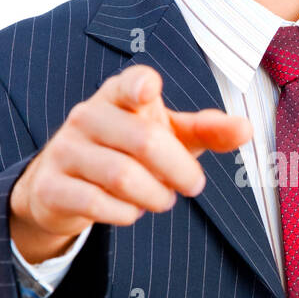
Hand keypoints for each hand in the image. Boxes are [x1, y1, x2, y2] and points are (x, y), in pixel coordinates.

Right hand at [9, 63, 252, 262]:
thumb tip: (246, 129)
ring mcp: (65, 151)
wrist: (61, 186)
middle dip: (179, 170)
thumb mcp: (169, 136)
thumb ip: (207, 131)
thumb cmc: (127, 152)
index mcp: (118, 96)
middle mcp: (88, 116)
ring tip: (163, 199)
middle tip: (193, 186)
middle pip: (144, 141)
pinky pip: (97, 203)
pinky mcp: (51, 186)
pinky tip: (131, 211)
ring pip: (122, 176)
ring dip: (155, 195)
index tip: (149, 92)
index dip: (139, 85)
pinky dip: (125, 213)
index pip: (129, 84)